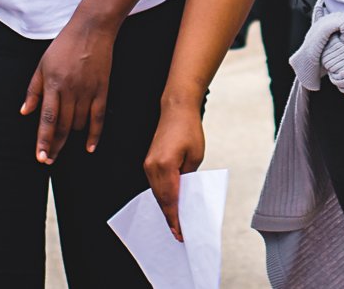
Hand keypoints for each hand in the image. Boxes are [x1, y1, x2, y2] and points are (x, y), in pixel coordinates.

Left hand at [22, 20, 115, 164]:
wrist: (92, 29)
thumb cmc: (64, 45)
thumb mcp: (42, 65)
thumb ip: (33, 90)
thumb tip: (24, 112)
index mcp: (53, 84)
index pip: (47, 119)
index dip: (43, 140)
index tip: (41, 157)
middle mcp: (70, 90)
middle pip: (62, 126)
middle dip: (54, 146)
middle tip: (49, 160)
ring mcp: (88, 91)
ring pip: (78, 123)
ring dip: (70, 136)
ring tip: (61, 144)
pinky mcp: (102, 90)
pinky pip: (99, 117)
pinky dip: (95, 134)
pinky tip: (90, 147)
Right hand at [143, 94, 207, 242]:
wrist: (176, 109)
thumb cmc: (189, 129)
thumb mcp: (196, 156)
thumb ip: (189, 178)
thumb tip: (186, 195)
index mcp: (165, 166)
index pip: (170, 200)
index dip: (174, 219)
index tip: (179, 233)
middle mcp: (152, 167)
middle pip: (161, 200)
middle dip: (170, 217)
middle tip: (179, 234)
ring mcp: (148, 165)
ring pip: (157, 194)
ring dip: (166, 208)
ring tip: (176, 223)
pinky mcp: (149, 163)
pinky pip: (155, 185)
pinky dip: (163, 196)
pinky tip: (171, 204)